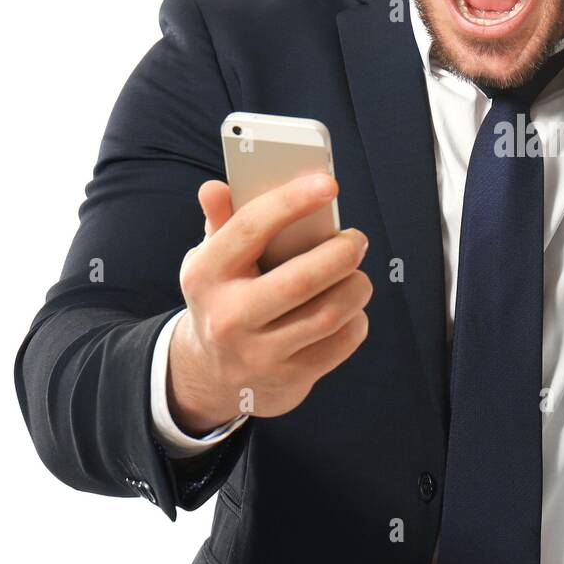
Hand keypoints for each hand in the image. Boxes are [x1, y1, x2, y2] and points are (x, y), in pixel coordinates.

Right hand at [166, 173, 371, 434]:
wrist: (211, 373)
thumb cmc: (224, 296)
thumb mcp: (211, 259)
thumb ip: (221, 221)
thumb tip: (216, 188)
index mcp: (206, 275)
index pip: (250, 229)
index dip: (292, 201)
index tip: (328, 184)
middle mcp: (229, 317)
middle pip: (302, 280)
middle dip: (341, 253)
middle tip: (357, 240)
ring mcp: (259, 354)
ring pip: (328, 314)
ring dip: (355, 287)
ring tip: (356, 274)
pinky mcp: (289, 379)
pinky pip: (341, 343)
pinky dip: (356, 319)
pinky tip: (349, 308)